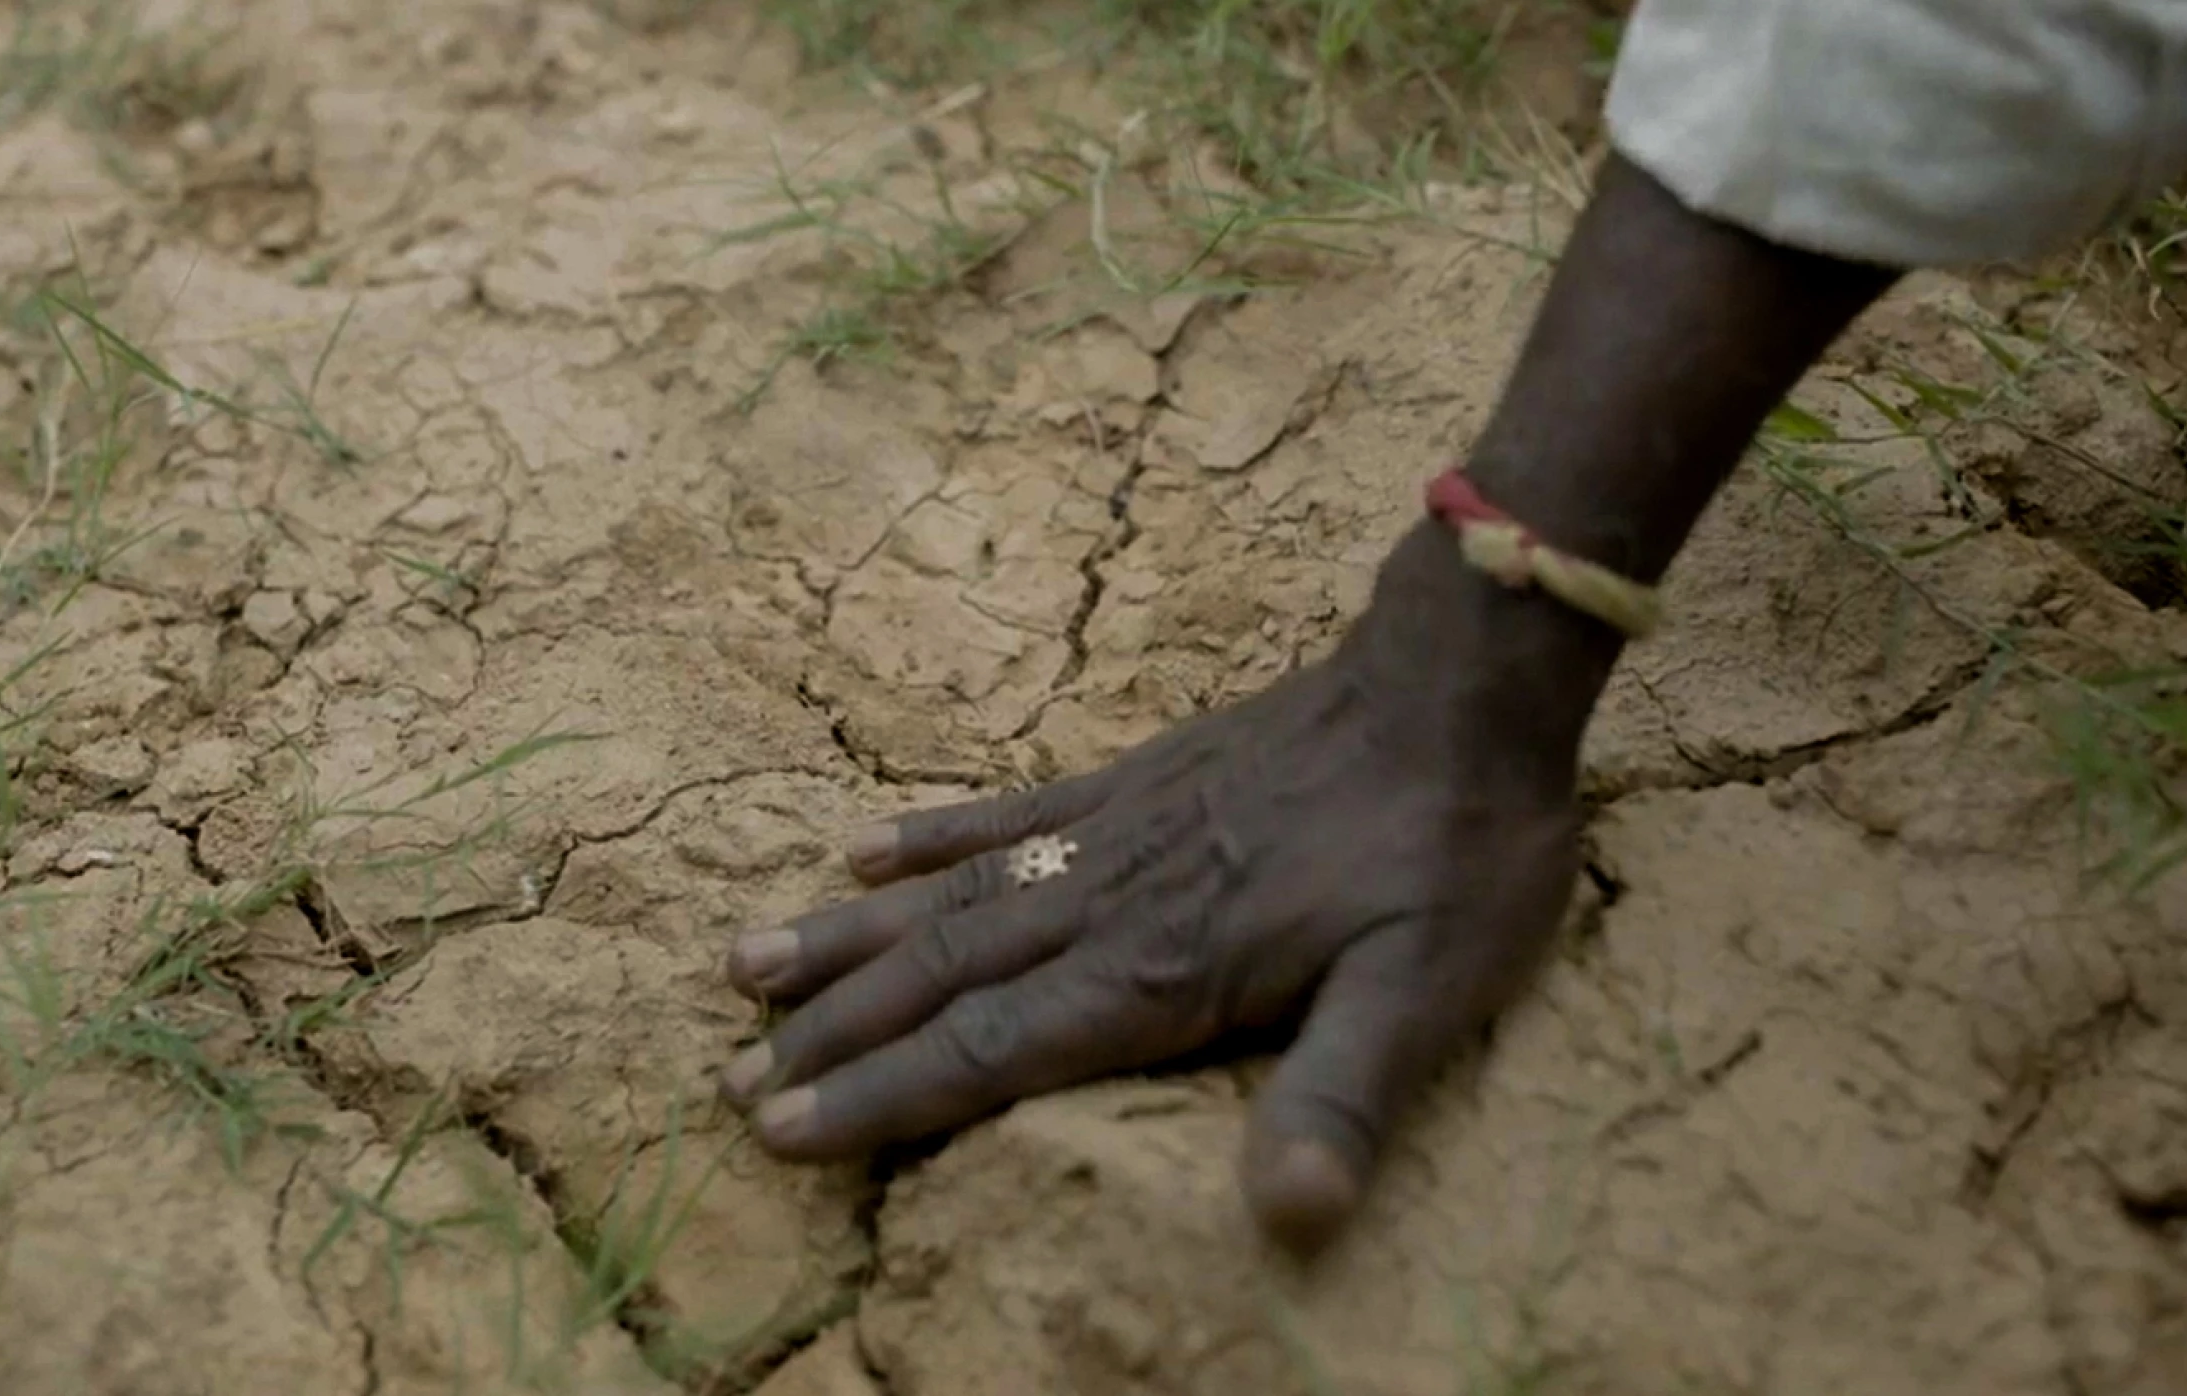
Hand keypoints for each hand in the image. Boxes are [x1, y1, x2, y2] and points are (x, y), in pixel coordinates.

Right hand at [718, 535, 1604, 1253]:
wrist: (1455, 682)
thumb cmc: (1450, 848)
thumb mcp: (1427, 990)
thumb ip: (1343, 1098)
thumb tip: (1290, 1221)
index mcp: (1161, 970)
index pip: (991, 1049)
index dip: (883, 1096)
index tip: (777, 1133)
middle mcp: (1108, 899)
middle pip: (942, 976)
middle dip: (835, 1035)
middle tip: (731, 1078)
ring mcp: (1110, 828)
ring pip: (950, 896)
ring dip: (847, 939)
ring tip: (744, 967)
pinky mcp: (1132, 778)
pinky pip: (1005, 811)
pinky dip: (928, 836)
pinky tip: (863, 848)